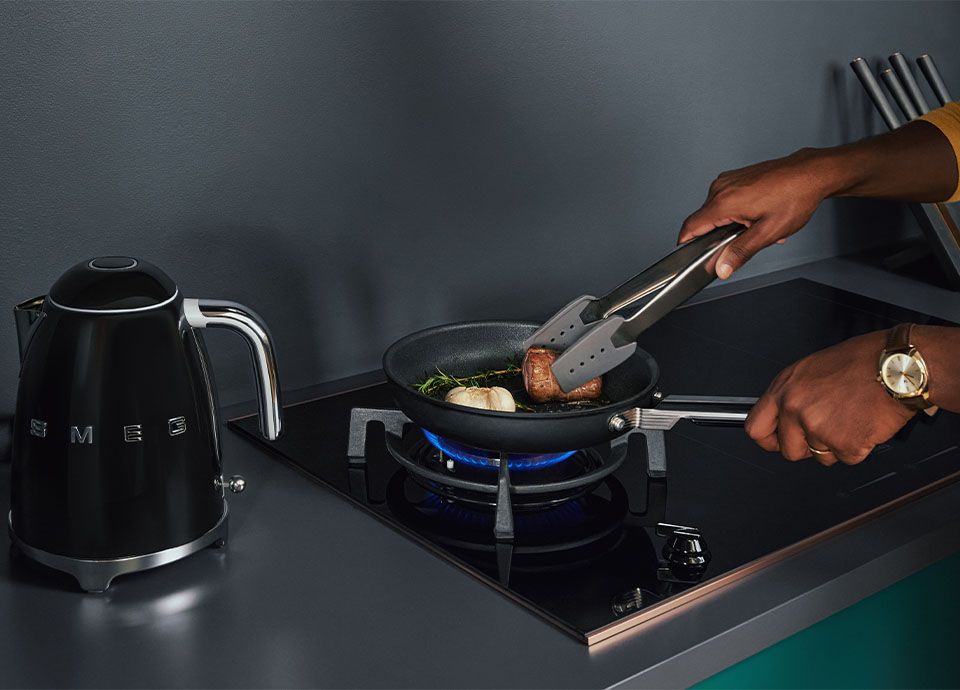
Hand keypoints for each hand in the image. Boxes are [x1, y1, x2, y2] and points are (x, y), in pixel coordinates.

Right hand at [679, 149, 835, 278]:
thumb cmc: (795, 197)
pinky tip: (760, 213)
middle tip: (750, 237)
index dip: (687, 245)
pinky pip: (728, 201)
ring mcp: (728, 180)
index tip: (692, 257)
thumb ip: (740, 252)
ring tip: (760, 223)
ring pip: (718, 212)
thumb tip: (721, 268)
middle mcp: (720, 188)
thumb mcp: (768, 232)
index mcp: (723, 202)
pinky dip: (740, 212)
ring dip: (734, 224)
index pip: (690, 228)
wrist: (811, 172)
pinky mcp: (735, 177)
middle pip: (705, 222)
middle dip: (723, 236)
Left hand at [745, 330, 915, 465]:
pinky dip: (858, 447)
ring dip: (836, 445)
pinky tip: (864, 423)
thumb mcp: (812, 369)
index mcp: (785, 388)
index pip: (756, 428)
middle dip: (807, 447)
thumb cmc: (863, 361)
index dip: (769, 440)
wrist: (898, 367)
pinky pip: (847, 459)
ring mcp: (819, 428)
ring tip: (850, 417)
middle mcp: (796, 408)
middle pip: (788, 450)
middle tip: (826, 429)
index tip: (777, 441)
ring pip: (820, 456)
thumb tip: (784, 415)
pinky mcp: (845, 444)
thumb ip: (793, 394)